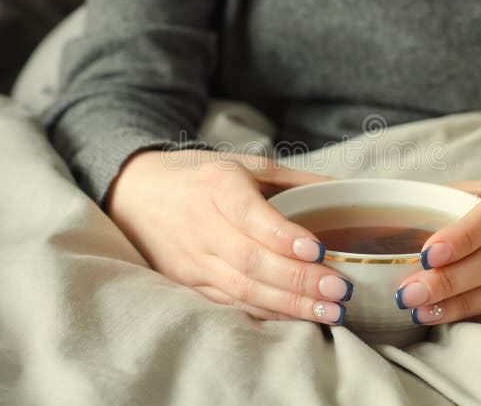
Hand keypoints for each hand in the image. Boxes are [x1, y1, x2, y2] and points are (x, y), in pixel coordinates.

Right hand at [107, 149, 351, 324]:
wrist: (135, 193)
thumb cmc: (199, 175)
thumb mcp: (243, 163)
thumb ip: (293, 179)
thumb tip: (345, 191)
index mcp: (217, 185)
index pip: (250, 215)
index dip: (283, 236)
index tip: (319, 250)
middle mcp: (201, 224)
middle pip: (251, 260)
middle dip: (298, 280)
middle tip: (340, 290)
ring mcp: (191, 259)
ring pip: (242, 289)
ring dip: (289, 305)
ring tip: (331, 312)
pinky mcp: (185, 283)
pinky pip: (230, 303)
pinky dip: (266, 313)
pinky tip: (298, 318)